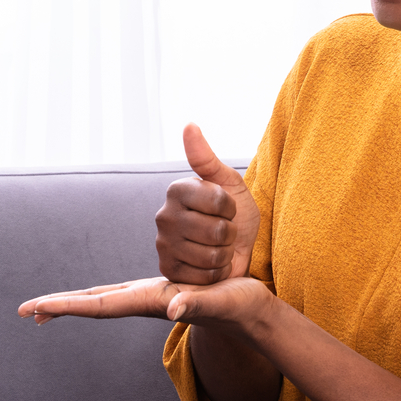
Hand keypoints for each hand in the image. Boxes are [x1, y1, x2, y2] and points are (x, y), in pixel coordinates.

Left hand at [17, 273, 273, 328]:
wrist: (255, 315)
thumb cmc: (240, 307)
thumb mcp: (220, 300)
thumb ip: (197, 302)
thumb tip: (172, 309)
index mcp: (151, 303)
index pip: (98, 304)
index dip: (66, 305)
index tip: (34, 308)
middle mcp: (144, 303)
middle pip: (92, 304)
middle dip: (59, 306)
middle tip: (25, 310)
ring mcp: (149, 301)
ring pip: (102, 300)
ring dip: (73, 303)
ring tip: (45, 308)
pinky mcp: (158, 294)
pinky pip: (117, 293)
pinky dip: (95, 295)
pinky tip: (87, 295)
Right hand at [156, 123, 256, 284]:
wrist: (237, 251)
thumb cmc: (234, 214)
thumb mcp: (228, 183)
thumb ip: (206, 158)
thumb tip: (189, 125)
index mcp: (177, 190)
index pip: (219, 201)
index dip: (232, 208)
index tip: (227, 209)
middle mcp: (164, 215)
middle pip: (216, 231)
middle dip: (230, 235)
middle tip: (223, 232)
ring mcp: (163, 244)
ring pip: (212, 255)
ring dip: (224, 254)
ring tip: (217, 248)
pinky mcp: (168, 270)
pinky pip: (206, 275)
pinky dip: (216, 273)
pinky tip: (210, 265)